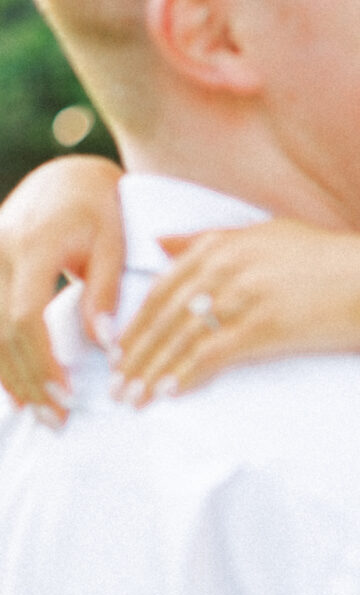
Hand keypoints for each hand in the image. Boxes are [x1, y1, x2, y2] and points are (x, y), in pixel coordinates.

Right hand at [0, 156, 123, 420]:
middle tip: (54, 419)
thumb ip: (106, 291)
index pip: (25, 315)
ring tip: (36, 412)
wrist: (67, 175)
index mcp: (32, 244)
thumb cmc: (100, 207)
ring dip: (7, 374)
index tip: (65, 397)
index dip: (41, 361)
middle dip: (25, 378)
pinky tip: (13, 387)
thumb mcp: (114, 242)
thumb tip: (105, 346)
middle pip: (0, 329)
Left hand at [112, 220, 359, 403]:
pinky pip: (213, 354)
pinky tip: (170, 395)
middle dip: (135, 354)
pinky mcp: (265, 325)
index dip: (136, 324)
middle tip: (116, 388)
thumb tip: (160, 243)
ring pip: (182, 338)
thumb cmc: (334, 265)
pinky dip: (186, 375)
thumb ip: (212, 237)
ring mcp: (245, 294)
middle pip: (164, 315)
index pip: (163, 288)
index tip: (119, 354)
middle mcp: (228, 264)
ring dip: (153, 372)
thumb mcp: (270, 236)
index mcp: (224, 242)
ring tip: (134, 401)